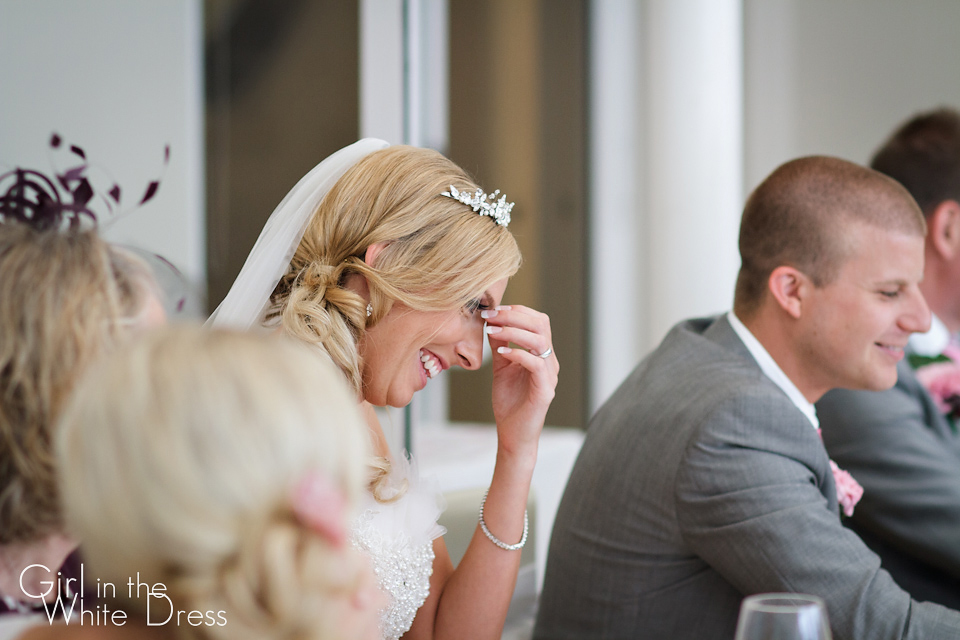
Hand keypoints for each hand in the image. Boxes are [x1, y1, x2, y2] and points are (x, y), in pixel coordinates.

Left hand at [482, 305, 558, 455]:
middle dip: (515, 316)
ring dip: (514, 332)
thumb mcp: (501, 367)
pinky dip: (517, 354)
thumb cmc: (509, 402)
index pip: (537, 321)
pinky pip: (536, 364)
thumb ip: (500, 345)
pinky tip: (501, 354)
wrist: (513, 434)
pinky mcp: (545, 390)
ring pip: (540, 341)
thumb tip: (492, 321)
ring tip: (494, 331)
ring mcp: (550, 375)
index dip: (517, 311)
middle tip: (492, 316)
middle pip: (541, 325)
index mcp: (542, 354)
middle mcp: (550, 361)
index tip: (493, 310)